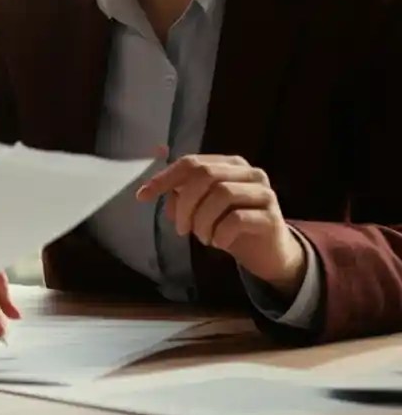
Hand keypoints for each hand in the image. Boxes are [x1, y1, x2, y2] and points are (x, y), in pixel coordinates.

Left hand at [137, 154, 306, 298]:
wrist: (267, 252)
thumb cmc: (229, 225)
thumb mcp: (199, 209)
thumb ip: (179, 196)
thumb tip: (150, 190)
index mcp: (229, 164)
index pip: (191, 162)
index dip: (164, 178)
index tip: (142, 196)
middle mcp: (249, 173)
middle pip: (206, 175)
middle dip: (185, 203)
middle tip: (179, 228)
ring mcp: (263, 193)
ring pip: (222, 194)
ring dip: (202, 221)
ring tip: (202, 237)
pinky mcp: (271, 217)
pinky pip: (237, 219)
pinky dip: (219, 234)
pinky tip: (219, 243)